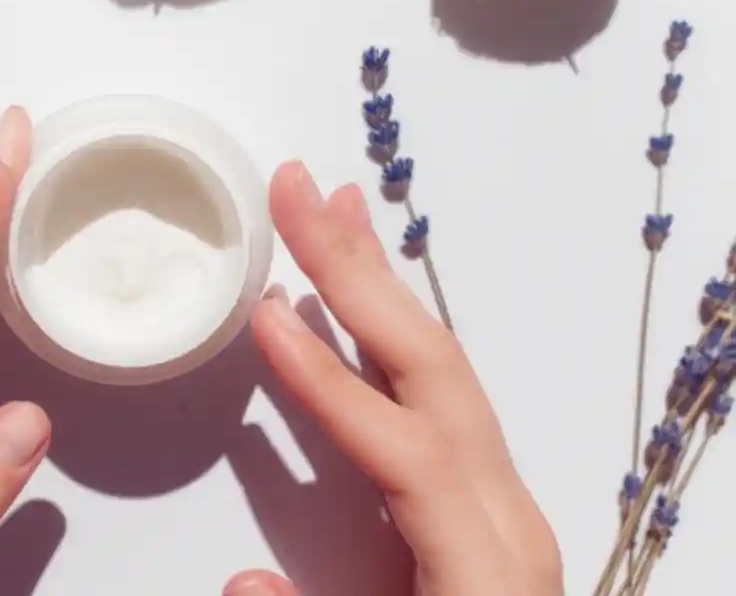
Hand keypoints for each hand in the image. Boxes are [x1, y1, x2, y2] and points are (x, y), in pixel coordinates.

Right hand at [226, 162, 561, 595]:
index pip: (405, 449)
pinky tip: (345, 295)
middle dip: (359, 273)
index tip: (266, 317)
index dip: (329, 385)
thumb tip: (245, 583)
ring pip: (433, 363)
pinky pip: (424, 389)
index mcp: (486, 564)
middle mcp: (501, 511)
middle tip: (299, 190)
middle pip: (432, 368)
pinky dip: (381, 327)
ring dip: (374, 278)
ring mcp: (489, 496)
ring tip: (327, 204)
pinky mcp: (466, 494)